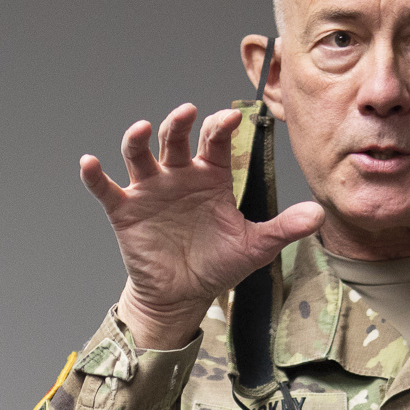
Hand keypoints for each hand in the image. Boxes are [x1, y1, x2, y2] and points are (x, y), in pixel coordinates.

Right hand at [79, 104, 324, 349]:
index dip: (219, 127)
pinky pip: (106, 189)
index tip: (229, 120)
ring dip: (138, 139)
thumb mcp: (255, 247)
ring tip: (143, 130)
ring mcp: (149, 190)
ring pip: (140, 154)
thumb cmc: (217, 265)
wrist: (182, 296)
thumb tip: (320, 215)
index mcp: (210, 176)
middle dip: (179, 123)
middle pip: (175, 138)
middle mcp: (178, 175)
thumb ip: (284, 227)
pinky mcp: (125, 210)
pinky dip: (95, 176)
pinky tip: (90, 164)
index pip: (214, 141)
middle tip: (187, 113)